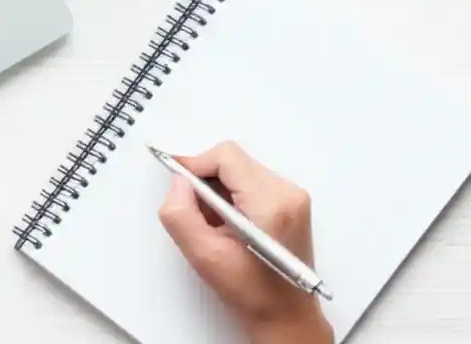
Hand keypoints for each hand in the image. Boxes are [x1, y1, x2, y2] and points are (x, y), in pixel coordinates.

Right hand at [157, 142, 333, 343]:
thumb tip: (179, 183)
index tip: (178, 183)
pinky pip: (251, 182)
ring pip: (240, 170)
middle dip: (206, 180)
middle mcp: (288, 193)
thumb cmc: (252, 293)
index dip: (195, 164)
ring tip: (215, 224)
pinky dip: (232, 196)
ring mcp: (293, 197)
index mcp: (271, 204)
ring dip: (218, 190)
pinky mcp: (291, 202)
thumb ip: (181, 214)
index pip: (226, 157)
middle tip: (197, 214)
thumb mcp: (204, 256)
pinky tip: (229, 224)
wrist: (286, 315)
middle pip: (233, 161)